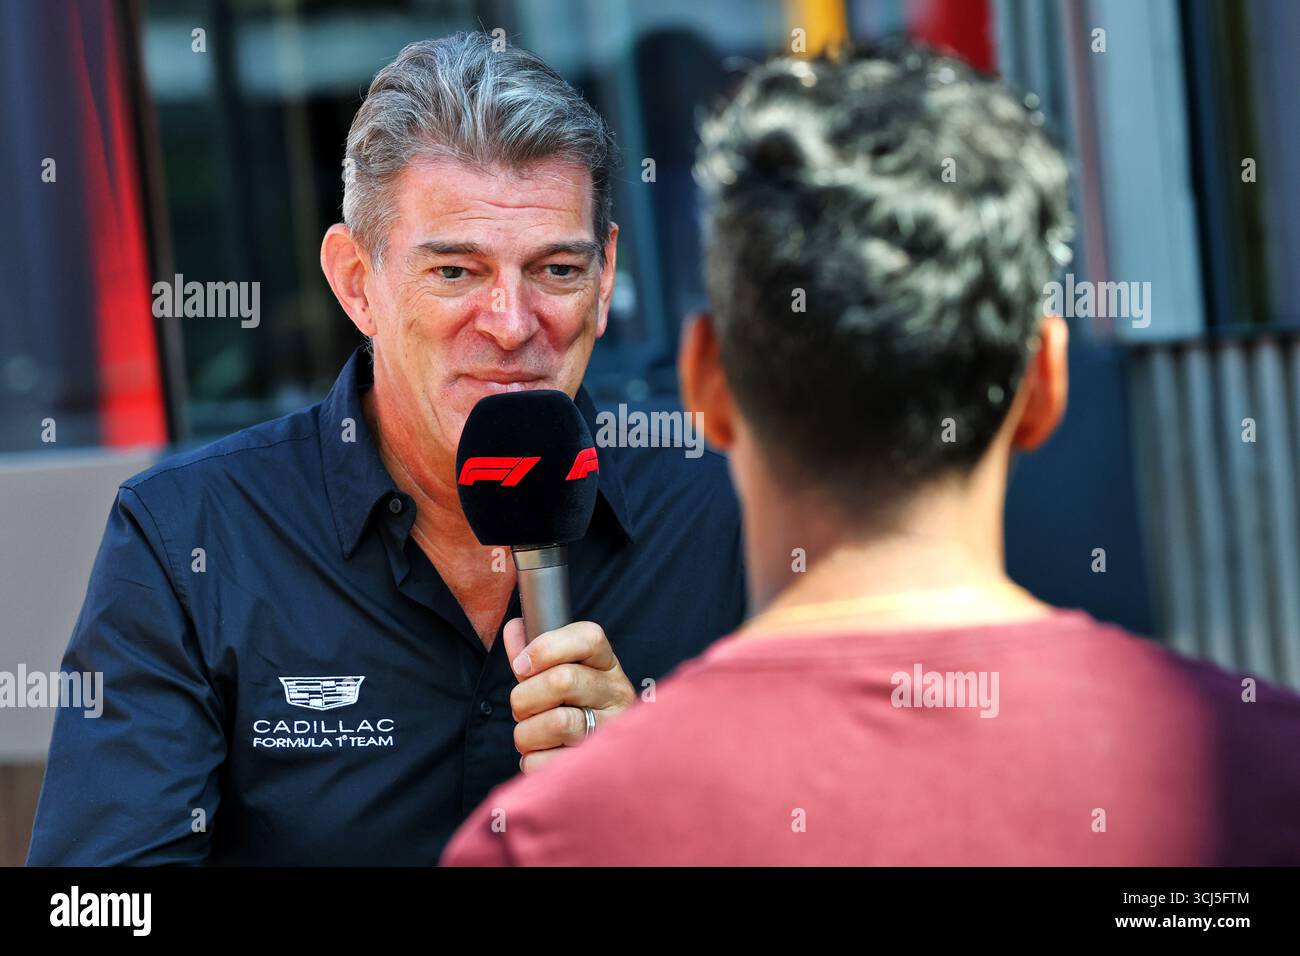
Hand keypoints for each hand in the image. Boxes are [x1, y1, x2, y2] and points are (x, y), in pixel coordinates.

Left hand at [503, 618, 636, 773]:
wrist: (604, 760)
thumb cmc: (573, 708)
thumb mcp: (558, 674)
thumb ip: (534, 652)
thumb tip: (514, 626)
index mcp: (607, 665)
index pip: (589, 637)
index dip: (546, 648)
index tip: (521, 666)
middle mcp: (617, 694)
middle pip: (563, 680)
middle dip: (525, 697)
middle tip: (522, 708)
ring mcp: (611, 731)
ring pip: (558, 723)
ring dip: (526, 733)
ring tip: (531, 735)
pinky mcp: (597, 766)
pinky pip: (546, 762)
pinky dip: (531, 761)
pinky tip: (542, 756)